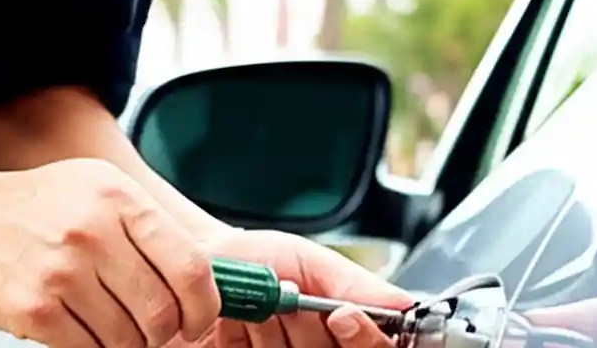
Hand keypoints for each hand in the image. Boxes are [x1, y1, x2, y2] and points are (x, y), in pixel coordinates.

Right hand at [0, 158, 220, 346]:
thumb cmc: (39, 207)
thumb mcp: (98, 189)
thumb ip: (149, 226)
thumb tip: (208, 279)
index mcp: (117, 197)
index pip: (190, 265)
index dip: (205, 305)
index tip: (197, 319)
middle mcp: (91, 231)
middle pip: (162, 311)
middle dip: (165, 332)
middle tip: (152, 329)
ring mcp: (60, 272)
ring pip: (128, 338)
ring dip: (127, 342)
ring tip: (110, 323)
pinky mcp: (32, 309)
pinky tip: (81, 328)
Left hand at [169, 228, 413, 347]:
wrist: (194, 264)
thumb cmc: (250, 261)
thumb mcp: (305, 258)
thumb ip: (353, 281)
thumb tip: (403, 302)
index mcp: (343, 326)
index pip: (379, 346)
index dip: (366, 337)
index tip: (340, 314)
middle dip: (309, 329)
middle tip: (284, 301)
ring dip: (272, 334)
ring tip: (255, 308)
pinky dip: (244, 343)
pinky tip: (236, 326)